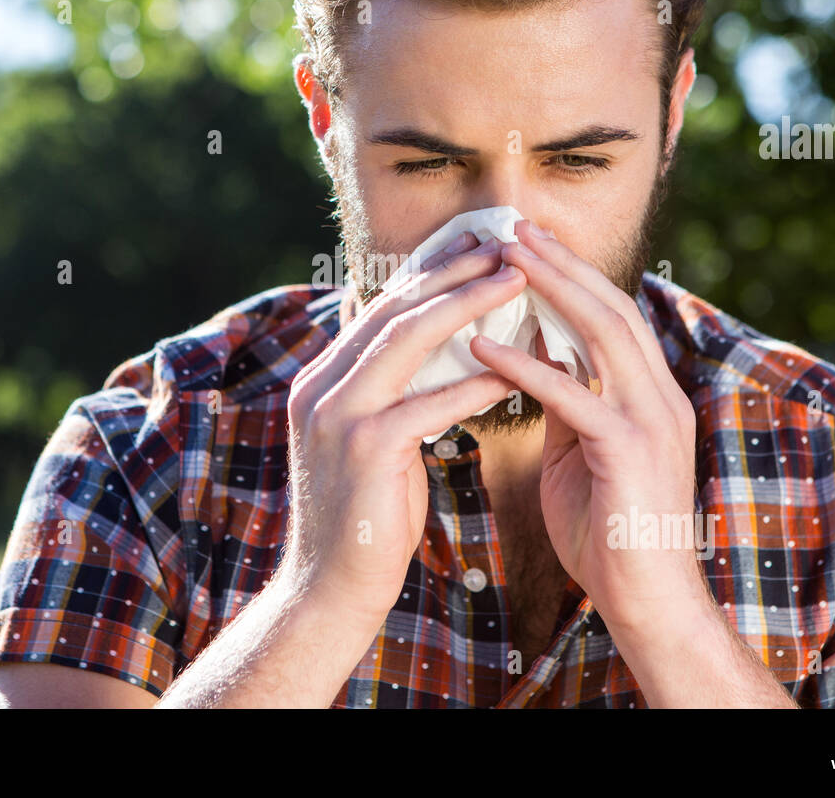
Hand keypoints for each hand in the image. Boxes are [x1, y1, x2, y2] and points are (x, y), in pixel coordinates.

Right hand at [280, 231, 525, 626]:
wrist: (329, 590)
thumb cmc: (364, 517)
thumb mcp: (370, 442)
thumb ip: (390, 394)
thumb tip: (437, 352)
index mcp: (321, 380)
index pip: (379, 309)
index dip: (428, 273)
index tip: (474, 246)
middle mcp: (320, 387)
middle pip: (392, 309)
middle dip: (450, 271)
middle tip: (502, 244)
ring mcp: (337, 416)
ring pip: (406, 340)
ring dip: (466, 305)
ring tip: (514, 280)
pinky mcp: (365, 450)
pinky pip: (428, 403)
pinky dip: (472, 382)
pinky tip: (513, 370)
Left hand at [471, 220, 705, 629]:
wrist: (646, 603)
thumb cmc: (608, 531)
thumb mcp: (579, 453)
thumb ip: (565, 403)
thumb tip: (533, 357)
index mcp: (649, 394)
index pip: (611, 315)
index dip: (571, 274)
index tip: (527, 241)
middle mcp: (658, 396)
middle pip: (611, 307)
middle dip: (561, 262)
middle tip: (513, 226)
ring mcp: (650, 420)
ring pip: (602, 334)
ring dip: (550, 290)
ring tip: (502, 259)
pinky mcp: (629, 452)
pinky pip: (572, 396)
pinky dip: (526, 367)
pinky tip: (483, 348)